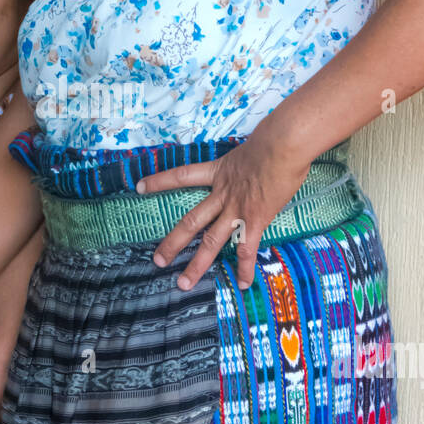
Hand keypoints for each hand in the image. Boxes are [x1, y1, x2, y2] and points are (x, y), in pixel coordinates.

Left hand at [135, 124, 310, 291]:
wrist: (283, 146)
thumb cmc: (274, 139)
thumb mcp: (250, 147)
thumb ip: (246, 160)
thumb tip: (255, 160)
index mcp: (219, 173)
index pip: (182, 176)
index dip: (160, 181)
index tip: (140, 187)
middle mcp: (222, 194)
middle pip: (191, 222)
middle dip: (173, 242)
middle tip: (158, 260)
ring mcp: (237, 209)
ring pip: (211, 242)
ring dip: (197, 264)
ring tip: (183, 284)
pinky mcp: (256, 220)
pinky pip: (247, 249)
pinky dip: (245, 268)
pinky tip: (243, 284)